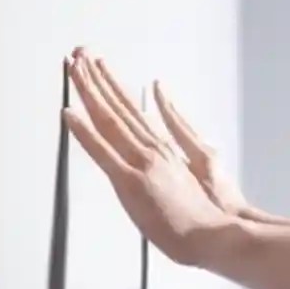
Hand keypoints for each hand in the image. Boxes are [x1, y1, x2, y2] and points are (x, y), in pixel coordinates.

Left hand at [61, 48, 237, 265]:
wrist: (220, 235)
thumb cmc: (213, 219)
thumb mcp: (202, 183)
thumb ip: (184, 163)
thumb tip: (172, 156)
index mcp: (167, 153)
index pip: (134, 114)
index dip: (116, 89)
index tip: (102, 69)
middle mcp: (153, 151)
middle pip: (120, 108)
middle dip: (99, 78)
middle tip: (81, 53)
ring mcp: (143, 164)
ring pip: (110, 119)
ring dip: (90, 91)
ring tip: (75, 67)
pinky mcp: (132, 182)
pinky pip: (102, 151)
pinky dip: (84, 131)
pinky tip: (69, 113)